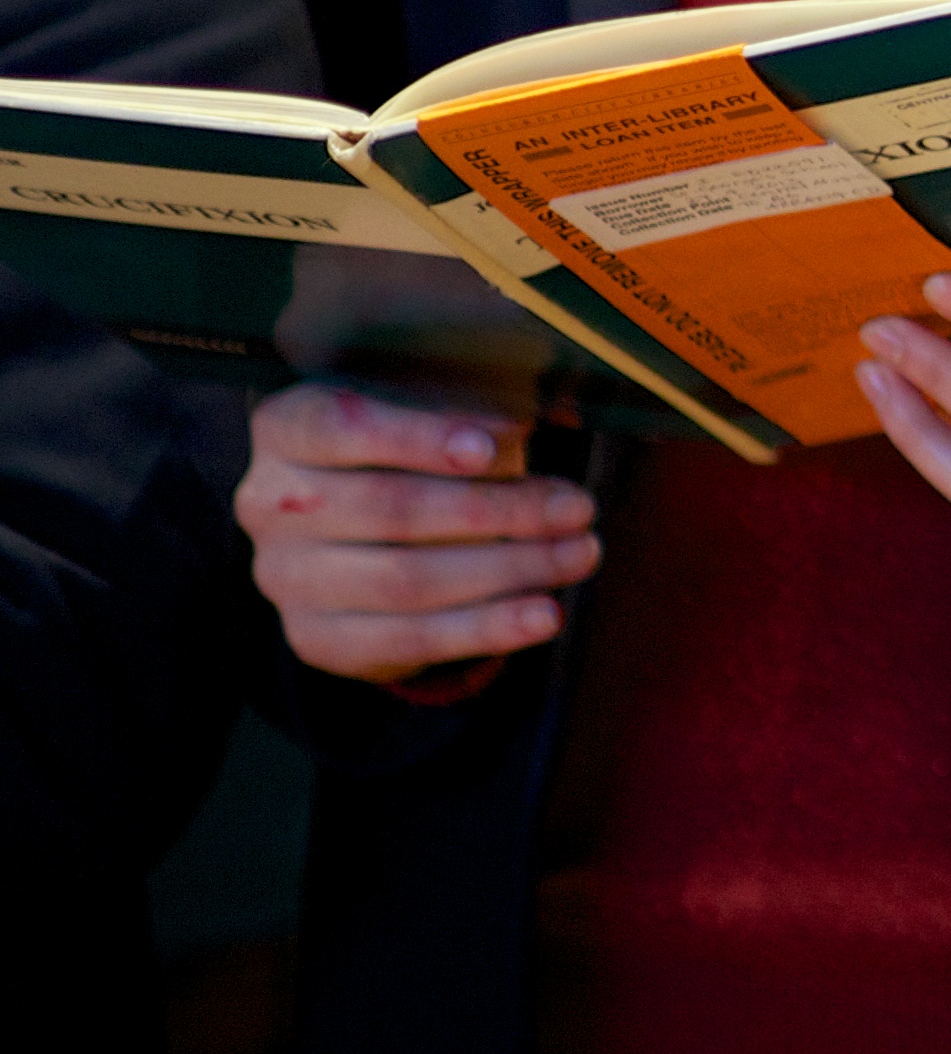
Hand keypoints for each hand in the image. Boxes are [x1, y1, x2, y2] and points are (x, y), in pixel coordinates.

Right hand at [233, 385, 597, 683]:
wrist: (363, 532)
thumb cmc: (410, 450)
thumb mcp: (428, 412)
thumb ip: (463, 414)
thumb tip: (517, 429)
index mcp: (287, 429)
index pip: (342, 427)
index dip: (416, 438)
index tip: (491, 449)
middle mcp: (268, 503)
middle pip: (392, 509)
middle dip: (500, 511)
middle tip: (578, 508)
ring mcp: (284, 577)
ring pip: (406, 580)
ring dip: (508, 570)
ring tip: (580, 554)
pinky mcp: (315, 637)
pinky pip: (407, 642)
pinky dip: (486, 629)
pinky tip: (544, 614)